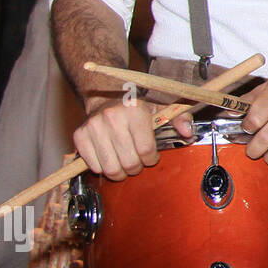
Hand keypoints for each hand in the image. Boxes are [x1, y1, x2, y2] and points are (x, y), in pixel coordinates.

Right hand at [73, 95, 189, 180]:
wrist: (105, 96)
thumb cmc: (135, 107)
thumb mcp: (160, 108)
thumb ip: (178, 119)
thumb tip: (188, 132)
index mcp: (135, 110)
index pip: (146, 150)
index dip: (151, 159)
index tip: (151, 156)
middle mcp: (112, 117)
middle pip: (129, 162)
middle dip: (137, 167)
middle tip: (137, 161)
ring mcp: (93, 127)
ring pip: (111, 168)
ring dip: (120, 171)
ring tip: (124, 161)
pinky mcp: (79, 136)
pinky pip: (93, 166)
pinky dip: (103, 168)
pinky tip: (109, 157)